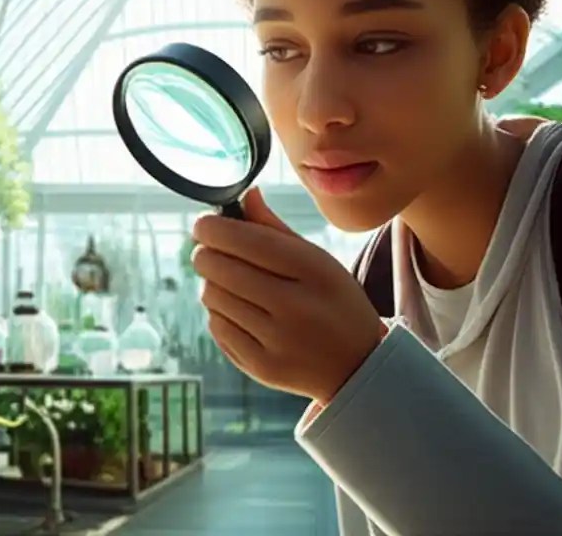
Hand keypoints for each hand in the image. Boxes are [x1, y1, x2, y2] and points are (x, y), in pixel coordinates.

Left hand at [192, 188, 383, 402]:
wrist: (358, 367)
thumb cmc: (332, 301)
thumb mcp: (318, 260)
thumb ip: (276, 228)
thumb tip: (245, 195)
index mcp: (314, 270)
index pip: (246, 240)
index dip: (213, 228)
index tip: (203, 225)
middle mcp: (295, 306)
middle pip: (219, 267)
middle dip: (206, 254)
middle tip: (210, 252)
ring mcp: (277, 340)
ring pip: (212, 296)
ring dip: (213, 284)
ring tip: (232, 284)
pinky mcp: (262, 366)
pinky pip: (216, 327)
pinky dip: (220, 315)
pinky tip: (241, 313)